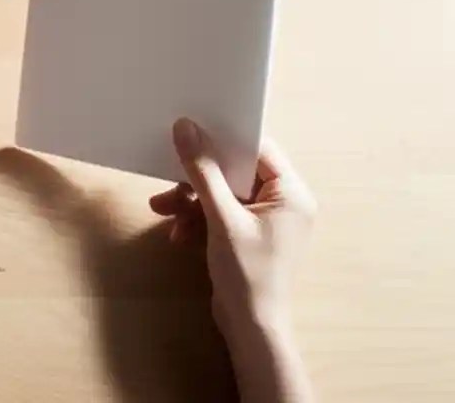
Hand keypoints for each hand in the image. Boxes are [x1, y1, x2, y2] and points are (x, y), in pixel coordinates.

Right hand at [149, 118, 317, 333]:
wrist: (249, 328)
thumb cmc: (247, 273)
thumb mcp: (221, 218)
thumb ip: (203, 172)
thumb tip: (186, 127)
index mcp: (291, 193)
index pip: (258, 149)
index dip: (224, 141)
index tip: (191, 135)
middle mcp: (283, 202)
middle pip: (235, 172)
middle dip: (198, 181)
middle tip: (168, 182)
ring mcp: (266, 220)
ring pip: (223, 193)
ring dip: (192, 202)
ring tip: (162, 211)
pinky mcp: (248, 235)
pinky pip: (221, 213)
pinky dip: (198, 220)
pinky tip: (178, 235)